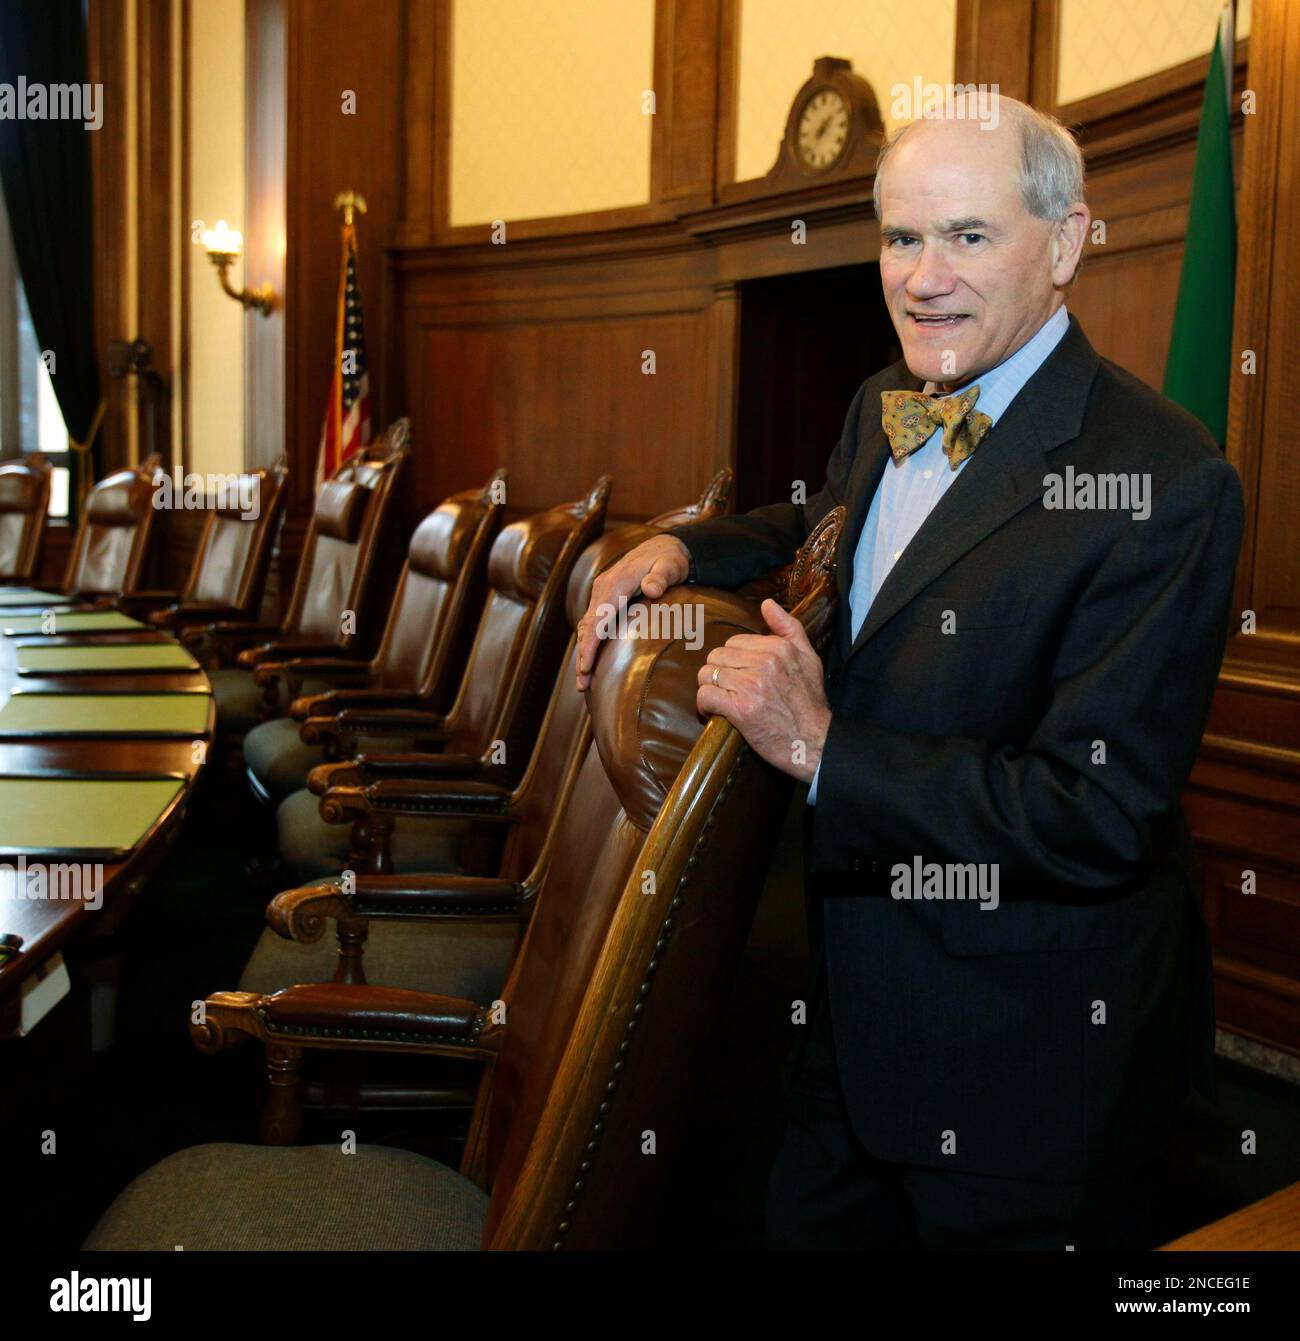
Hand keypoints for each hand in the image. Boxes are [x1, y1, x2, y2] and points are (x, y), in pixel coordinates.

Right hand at [575, 534, 691, 690]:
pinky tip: (590, 662)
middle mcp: (603, 588)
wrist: (665, 547)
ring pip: (586, 627)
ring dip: (583, 654)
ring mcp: (602, 593)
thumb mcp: (670, 565)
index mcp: (615, 584)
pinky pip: (592, 624)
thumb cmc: (670, 559)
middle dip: (582, 657)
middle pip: (586, 628)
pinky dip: (588, 643)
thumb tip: (651, 588)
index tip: (586, 668)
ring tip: (583, 682)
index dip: (589, 646)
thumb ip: (661, 576)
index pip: (596, 620)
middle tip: (583, 685)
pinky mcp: (605, 598)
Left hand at [695, 598, 829, 782]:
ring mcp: (752, 685)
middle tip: (729, 691)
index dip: (732, 661)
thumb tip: (767, 603)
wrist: (814, 742)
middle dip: (718, 674)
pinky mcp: (741, 709)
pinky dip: (705, 705)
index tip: (739, 677)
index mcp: (779, 647)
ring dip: (710, 689)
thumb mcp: (809, 658)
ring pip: (707, 674)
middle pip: (716, 656)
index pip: (733, 643)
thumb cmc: (810, 702)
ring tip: (722, 701)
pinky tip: (714, 712)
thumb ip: (788, 628)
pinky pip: (706, 695)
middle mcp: (765, 662)